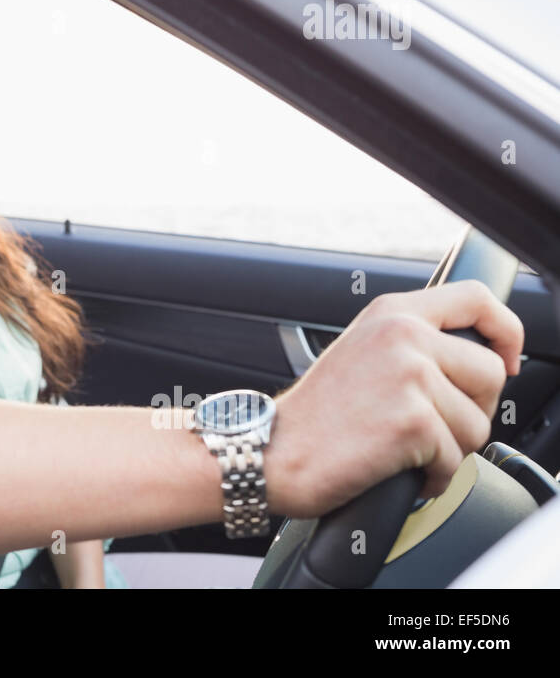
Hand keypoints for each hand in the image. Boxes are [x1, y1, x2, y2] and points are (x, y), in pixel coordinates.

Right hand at [264, 280, 522, 516]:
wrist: (271, 450)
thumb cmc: (312, 416)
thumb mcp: (361, 353)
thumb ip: (413, 344)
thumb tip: (478, 363)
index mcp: (391, 313)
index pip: (475, 299)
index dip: (505, 331)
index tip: (506, 359)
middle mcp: (403, 335)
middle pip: (490, 372)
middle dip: (472, 409)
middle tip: (431, 427)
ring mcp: (410, 375)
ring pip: (478, 424)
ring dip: (449, 450)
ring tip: (404, 450)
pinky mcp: (413, 421)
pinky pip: (456, 460)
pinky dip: (433, 478)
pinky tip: (398, 470)